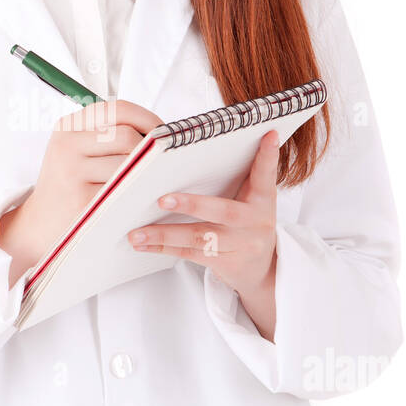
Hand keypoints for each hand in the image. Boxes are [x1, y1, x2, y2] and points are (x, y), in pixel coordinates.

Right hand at [0, 98, 164, 286]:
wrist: (38, 225)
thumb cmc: (68, 185)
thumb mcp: (75, 150)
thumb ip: (108, 134)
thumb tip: (161, 132)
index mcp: (67, 127)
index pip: (118, 109)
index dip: (148, 118)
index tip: (163, 133)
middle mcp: (66, 145)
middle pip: (126, 136)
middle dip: (149, 149)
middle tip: (159, 163)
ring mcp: (72, 173)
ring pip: (128, 164)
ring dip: (145, 173)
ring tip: (147, 181)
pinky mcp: (82, 200)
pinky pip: (124, 190)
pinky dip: (137, 193)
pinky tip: (138, 197)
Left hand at [126, 129, 280, 339]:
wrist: (261, 269)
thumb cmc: (247, 224)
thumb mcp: (253, 200)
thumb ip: (241, 176)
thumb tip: (204, 152)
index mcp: (262, 199)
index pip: (265, 174)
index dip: (268, 156)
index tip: (268, 135)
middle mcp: (255, 221)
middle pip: (222, 212)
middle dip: (191, 205)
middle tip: (162, 200)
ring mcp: (241, 244)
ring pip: (199, 237)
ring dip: (164, 234)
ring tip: (136, 233)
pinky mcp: (226, 262)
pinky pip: (190, 254)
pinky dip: (164, 248)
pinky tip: (142, 244)